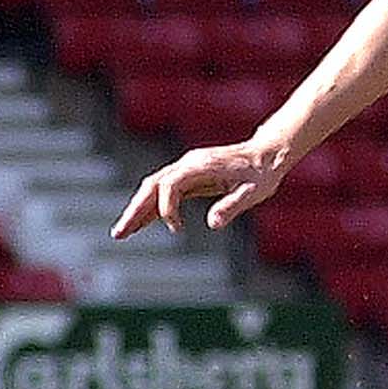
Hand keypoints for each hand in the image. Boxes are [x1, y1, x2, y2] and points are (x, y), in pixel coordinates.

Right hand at [112, 140, 289, 238]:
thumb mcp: (254, 192)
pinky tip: (141, 223)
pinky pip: (164, 192)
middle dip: (134, 210)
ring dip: (137, 210)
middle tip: (119, 233)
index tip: (177, 229)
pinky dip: (151, 207)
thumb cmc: (262, 174)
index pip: (169, 185)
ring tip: (122, 233)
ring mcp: (186, 169)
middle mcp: (188, 165)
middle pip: (152, 186)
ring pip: (153, 188)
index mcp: (200, 166)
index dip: (166, 208)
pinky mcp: (189, 176)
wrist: (268, 154)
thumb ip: (232, 206)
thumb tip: (212, 224)